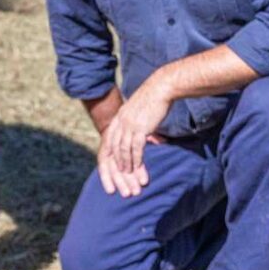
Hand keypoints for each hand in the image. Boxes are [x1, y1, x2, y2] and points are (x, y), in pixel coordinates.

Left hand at [98, 83, 167, 197]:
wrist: (161, 88)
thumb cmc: (154, 101)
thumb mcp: (139, 113)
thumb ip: (137, 126)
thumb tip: (144, 139)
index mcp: (118, 119)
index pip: (107, 143)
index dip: (107, 159)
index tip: (108, 173)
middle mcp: (120, 122)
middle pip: (112, 150)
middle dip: (114, 168)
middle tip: (117, 181)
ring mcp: (128, 124)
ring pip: (123, 151)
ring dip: (125, 166)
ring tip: (128, 178)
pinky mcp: (140, 127)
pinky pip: (135, 148)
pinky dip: (136, 160)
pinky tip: (137, 170)